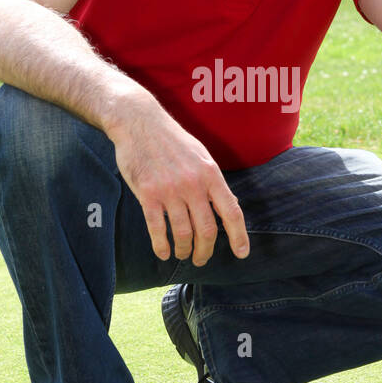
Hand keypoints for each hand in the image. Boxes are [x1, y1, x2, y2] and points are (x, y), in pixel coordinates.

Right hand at [111, 93, 249, 266]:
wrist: (139, 123)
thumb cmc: (173, 141)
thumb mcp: (201, 156)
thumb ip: (214, 182)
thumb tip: (230, 206)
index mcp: (210, 174)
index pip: (231, 212)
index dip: (239, 236)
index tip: (242, 254)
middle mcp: (193, 184)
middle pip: (207, 229)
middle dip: (205, 250)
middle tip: (201, 259)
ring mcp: (169, 190)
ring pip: (183, 233)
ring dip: (184, 250)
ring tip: (183, 254)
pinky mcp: (147, 194)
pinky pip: (157, 229)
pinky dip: (162, 246)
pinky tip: (164, 253)